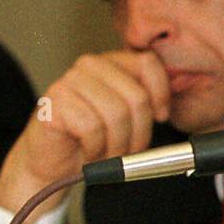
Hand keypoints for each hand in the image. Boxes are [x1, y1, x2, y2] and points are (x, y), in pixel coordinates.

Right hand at [0, 50, 169, 221]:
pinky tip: (89, 151)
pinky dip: (96, 148)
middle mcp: (89, 66)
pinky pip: (92, 128)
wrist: (54, 161)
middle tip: (131, 149)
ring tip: (109, 152)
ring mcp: (68, 82)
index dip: (162, 94)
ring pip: (116, 114)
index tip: (161, 117)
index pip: (149, 63)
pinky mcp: (54, 103)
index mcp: (111, 63)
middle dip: (140, 132)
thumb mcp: (128, 116)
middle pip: (137, 97)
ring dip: (118, 144)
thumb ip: (148, 103)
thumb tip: (169, 107)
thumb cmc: (93, 138)